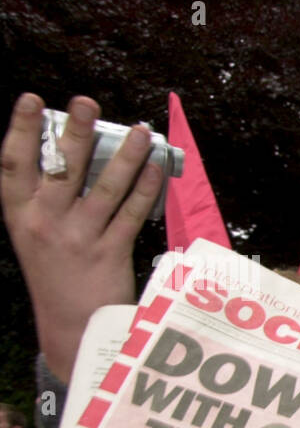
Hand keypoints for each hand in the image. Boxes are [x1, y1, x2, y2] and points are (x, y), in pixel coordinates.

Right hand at [1, 94, 161, 380]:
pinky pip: (131, 215)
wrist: (69, 326)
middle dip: (75, 132)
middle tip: (86, 102)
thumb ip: (46, 198)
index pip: (14, 164)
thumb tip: (74, 152)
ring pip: (104, 187)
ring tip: (140, 130)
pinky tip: (156, 169)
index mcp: (19, 214)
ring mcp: (78, 238)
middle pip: (61, 168)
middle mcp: (44, 222)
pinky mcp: (109, 254)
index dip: (22, 130)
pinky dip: (146, 189)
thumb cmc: (55, 272)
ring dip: (125, 155)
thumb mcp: (35, 233)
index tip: (32, 100)